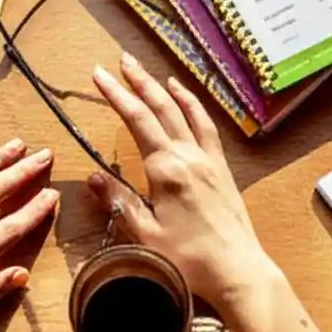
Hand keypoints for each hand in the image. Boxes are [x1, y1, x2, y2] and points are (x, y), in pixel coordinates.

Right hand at [88, 54, 277, 306]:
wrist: (238, 270)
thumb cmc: (190, 259)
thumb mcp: (146, 235)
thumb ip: (119, 202)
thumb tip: (94, 176)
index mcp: (166, 170)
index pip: (136, 120)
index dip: (116, 95)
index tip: (99, 75)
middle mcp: (188, 156)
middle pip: (160, 107)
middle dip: (138, 81)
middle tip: (120, 60)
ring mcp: (208, 159)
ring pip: (184, 111)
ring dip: (163, 88)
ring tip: (147, 70)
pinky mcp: (221, 167)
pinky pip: (206, 126)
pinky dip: (194, 105)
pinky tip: (185, 96)